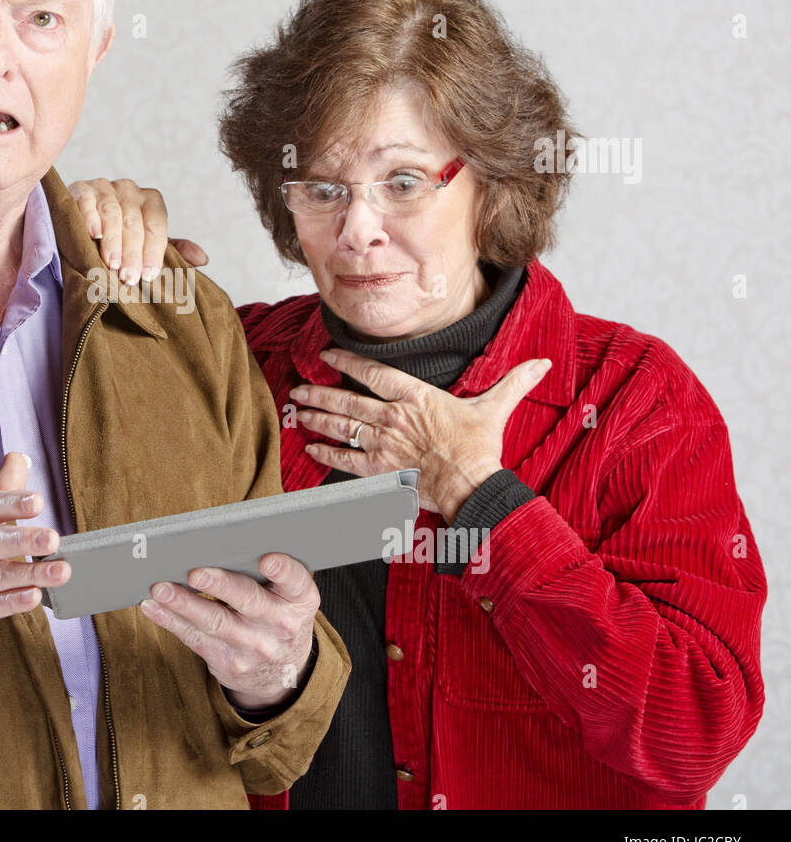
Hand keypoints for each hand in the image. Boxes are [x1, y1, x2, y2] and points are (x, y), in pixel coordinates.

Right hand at [67, 177, 208, 281]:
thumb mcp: (146, 243)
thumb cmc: (118, 237)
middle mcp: (129, 190)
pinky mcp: (81, 188)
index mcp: (150, 200)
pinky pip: (87, 201)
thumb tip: (202, 259)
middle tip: (129, 277)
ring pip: (112, 213)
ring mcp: (105, 187)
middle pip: (134, 222)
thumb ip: (172, 250)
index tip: (148, 275)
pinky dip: (90, 217)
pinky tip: (93, 234)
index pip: (157, 225)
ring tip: (112, 264)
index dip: (154, 252)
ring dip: (113, 241)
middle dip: (133, 253)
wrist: (82, 223)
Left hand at [139, 553, 317, 711]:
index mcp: (299, 600)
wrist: (282, 671)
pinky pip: (195, 638)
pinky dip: (170, 621)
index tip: (267, 559)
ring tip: (161, 588)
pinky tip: (153, 607)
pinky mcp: (228, 662)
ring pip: (215, 622)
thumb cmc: (277, 615)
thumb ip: (266, 573)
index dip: (283, 570)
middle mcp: (280, 625)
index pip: (296, 581)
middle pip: (248, 601)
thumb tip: (216, 540)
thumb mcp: (288, 596)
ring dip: (184, 603)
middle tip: (195, 572)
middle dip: (221, 585)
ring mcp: (254, 647)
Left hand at [291, 349, 551, 520]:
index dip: (348, 362)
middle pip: (347, 401)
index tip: (327, 355)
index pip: (374, 373)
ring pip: (342, 426)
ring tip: (299, 410)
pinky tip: (312, 447)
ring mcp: (384, 443)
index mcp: (416, 397)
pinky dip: (327, 453)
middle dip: (320, 393)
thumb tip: (542, 364)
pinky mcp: (380, 469)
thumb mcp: (495, 408)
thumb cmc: (480, 449)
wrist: (472, 485)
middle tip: (299, 387)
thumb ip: (514, 382)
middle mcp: (393, 417)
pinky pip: (346, 459)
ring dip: (318, 418)